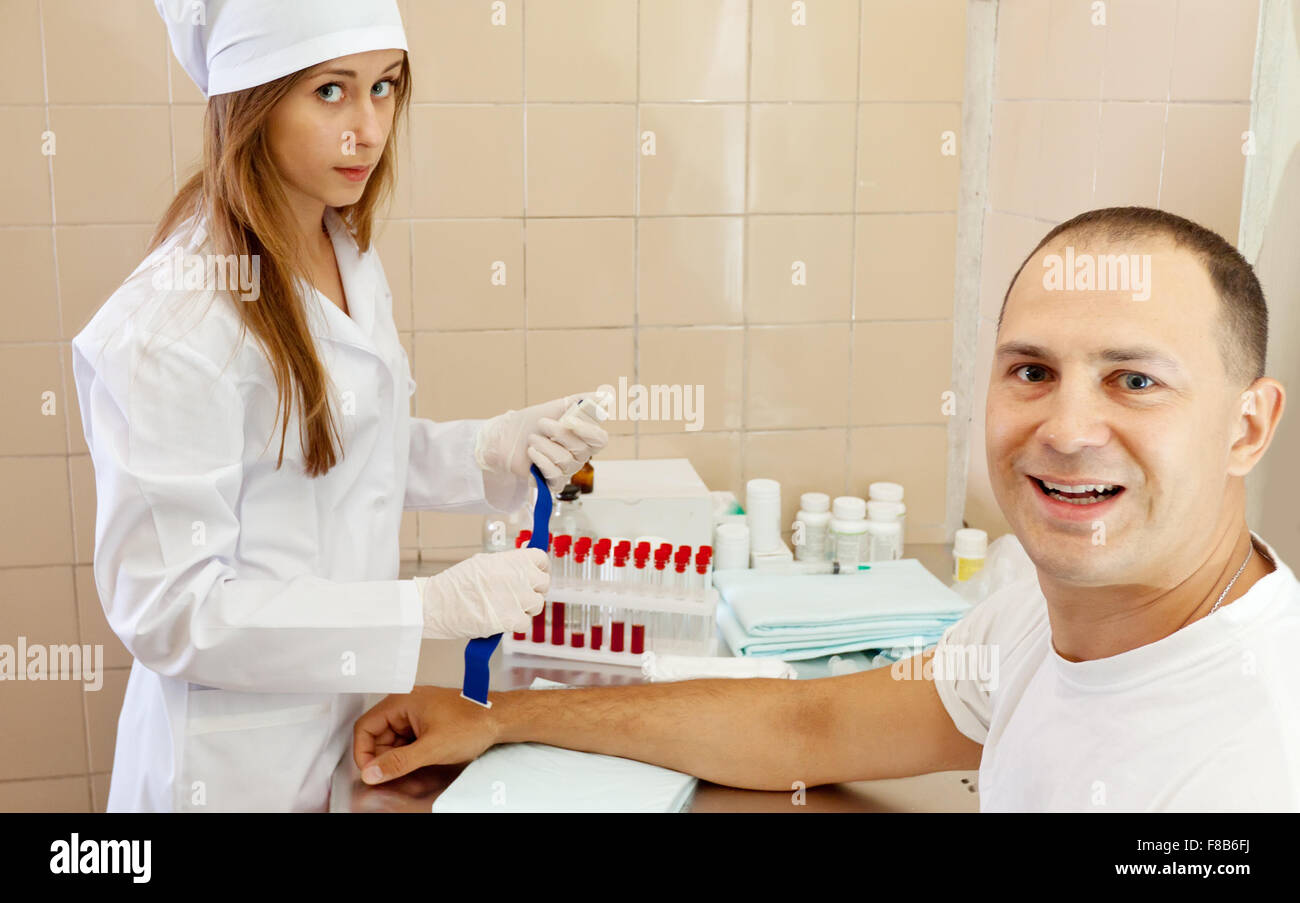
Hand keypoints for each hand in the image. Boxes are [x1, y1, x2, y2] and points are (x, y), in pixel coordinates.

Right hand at [354, 686, 501, 783]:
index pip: (365, 727)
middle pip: (377, 735)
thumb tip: (371, 772)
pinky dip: (408, 754)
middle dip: (381, 758)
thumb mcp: (431, 748)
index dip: (363, 753)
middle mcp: (405, 704)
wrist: (500, 718)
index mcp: (401, 701)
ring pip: (392, 740)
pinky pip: (407, 740)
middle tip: (390, 777)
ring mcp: (416, 712)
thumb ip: (398, 762)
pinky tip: (419, 763)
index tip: (370, 773)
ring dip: (396, 758)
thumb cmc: (472, 723)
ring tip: (410, 771)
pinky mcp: (426, 721)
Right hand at [417, 548, 547, 638]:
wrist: (436, 604)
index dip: (539, 568)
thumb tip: (524, 565)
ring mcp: (517, 598)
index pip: (541, 559)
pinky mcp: (511, 619)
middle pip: (543, 583)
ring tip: (505, 609)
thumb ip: (507, 564)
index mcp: (511, 559)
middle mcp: (518, 576)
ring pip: (537, 604)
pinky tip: (499, 620)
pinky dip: (514, 625)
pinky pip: (525, 623)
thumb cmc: (454, 585)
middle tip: (518, 596)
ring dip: (525, 609)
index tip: (534, 575)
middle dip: (533, 590)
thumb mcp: (482, 563)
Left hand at [474, 392, 609, 492]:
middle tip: (542, 423)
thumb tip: (604, 397)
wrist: (506, 438)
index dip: (587, 430)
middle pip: (580, 449)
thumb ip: (580, 401)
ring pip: (564, 460)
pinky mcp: (552, 482)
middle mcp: (579, 456)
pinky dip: (540, 461)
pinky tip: (532, 453)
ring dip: (544, 445)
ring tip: (532, 439)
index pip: (600, 439)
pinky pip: (554, 475)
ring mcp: (567, 471)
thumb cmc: (532, 422)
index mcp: (584, 438)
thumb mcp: (555, 406)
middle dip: (558, 433)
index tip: (568, 420)